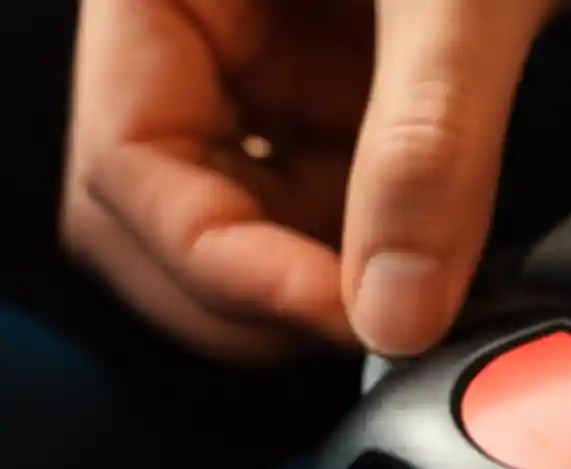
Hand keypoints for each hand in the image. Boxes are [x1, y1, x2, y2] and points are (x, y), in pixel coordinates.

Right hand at [62, 0, 553, 361]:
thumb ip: (427, 142)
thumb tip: (400, 308)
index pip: (128, 168)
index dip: (224, 268)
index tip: (343, 316)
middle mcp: (202, 38)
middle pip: (168, 219)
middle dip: (259, 295)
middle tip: (376, 327)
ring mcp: (270, 72)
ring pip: (251, 228)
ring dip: (323, 287)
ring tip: (425, 296)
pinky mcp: (342, 96)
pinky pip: (328, 206)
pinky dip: (374, 253)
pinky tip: (441, 262)